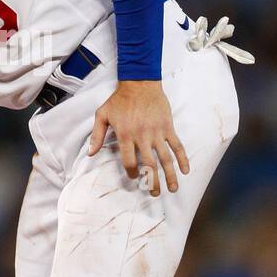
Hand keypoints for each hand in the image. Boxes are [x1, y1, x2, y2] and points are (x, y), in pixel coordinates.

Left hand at [88, 80, 188, 194]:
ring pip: (165, 159)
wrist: (140, 82)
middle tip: (153, 193)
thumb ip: (97, 135)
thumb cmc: (120, 99)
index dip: (132, 173)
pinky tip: (186, 170)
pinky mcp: (168, 127)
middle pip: (148, 165)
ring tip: (173, 189)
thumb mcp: (103, 114)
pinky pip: (177, 146)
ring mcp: (157, 133)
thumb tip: (90, 154)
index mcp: (125, 135)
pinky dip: (183, 159)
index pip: (129, 161)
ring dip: (170, 176)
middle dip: (152, 182)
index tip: (134, 178)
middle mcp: (142, 136)